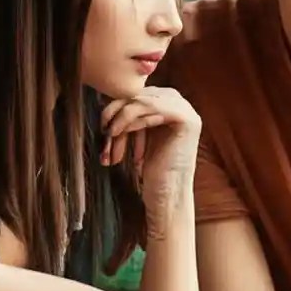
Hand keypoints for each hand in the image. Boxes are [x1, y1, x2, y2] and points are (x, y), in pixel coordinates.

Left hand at [100, 87, 200, 232]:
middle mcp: (182, 105)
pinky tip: (119, 134)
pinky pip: (151, 107)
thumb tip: (107, 98)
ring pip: (143, 100)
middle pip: (141, 95)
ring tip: (109, 137)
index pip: (140, 95)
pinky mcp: (186, 119)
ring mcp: (187, 111)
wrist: (167, 195)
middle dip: (118, 112)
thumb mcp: (140, 136)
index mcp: (172, 107)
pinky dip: (131, 119)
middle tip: (104, 132)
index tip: (103, 127)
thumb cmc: (151, 170)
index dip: (118, 107)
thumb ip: (133, 115)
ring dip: (120, 118)